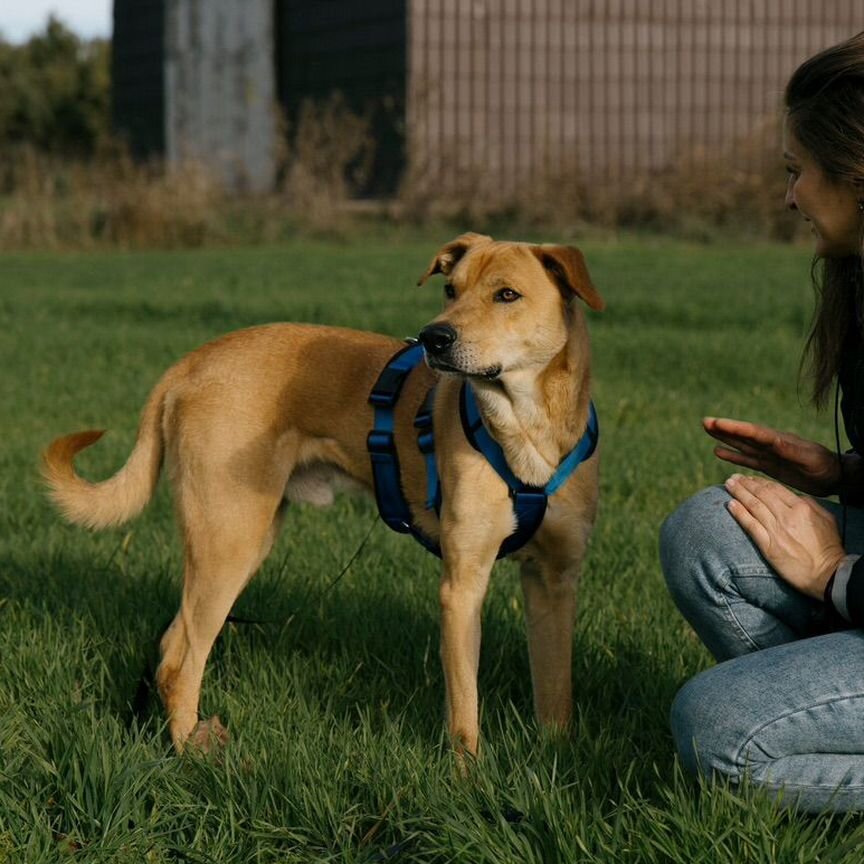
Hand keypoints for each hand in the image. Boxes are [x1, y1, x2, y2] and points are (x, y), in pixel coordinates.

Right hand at [704, 417, 840, 496]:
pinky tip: (719, 451)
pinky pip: (746, 459)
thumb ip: (791, 450)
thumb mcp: (809, 458)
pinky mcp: (769, 466)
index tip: (717, 423)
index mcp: (778, 441)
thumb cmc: (824, 466)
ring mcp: (768, 455)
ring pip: (741, 445)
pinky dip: (732, 455)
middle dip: (724, 428)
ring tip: (708, 430)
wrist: (834, 476)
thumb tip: (773, 442)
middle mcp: (770, 445)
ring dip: (724, 438)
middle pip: (742, 435)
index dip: (734, 428)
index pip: (752, 433)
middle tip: (705, 422)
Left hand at [724, 474, 844, 598]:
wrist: (827, 574)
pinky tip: (730, 504)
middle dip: (745, 484)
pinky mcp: (768, 546)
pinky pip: (750, 526)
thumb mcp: (826, 519)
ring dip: (739, 494)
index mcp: (802, 508)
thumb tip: (795, 496)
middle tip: (733, 478)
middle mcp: (787, 516)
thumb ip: (810, 504)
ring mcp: (776, 531)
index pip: (775, 489)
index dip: (759, 482)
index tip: (749, 478)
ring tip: (728, 485)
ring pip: (753, 506)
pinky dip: (739, 513)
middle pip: (761, 494)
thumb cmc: (828, 547)